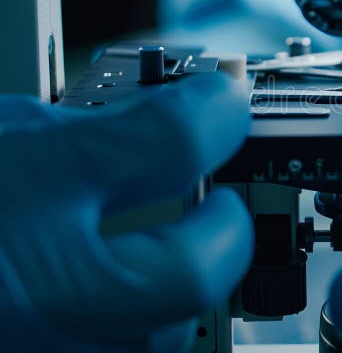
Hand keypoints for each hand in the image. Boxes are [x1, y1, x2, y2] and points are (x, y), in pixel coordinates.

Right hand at [0, 74, 253, 351]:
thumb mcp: (5, 134)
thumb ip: (94, 129)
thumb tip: (181, 119)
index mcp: (27, 185)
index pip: (176, 136)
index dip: (220, 109)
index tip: (223, 105)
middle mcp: (36, 279)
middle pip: (196, 270)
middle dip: (227, 232)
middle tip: (219, 206)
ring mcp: (36, 344)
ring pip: (161, 336)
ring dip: (174, 289)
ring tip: (154, 251)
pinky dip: (124, 330)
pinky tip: (105, 298)